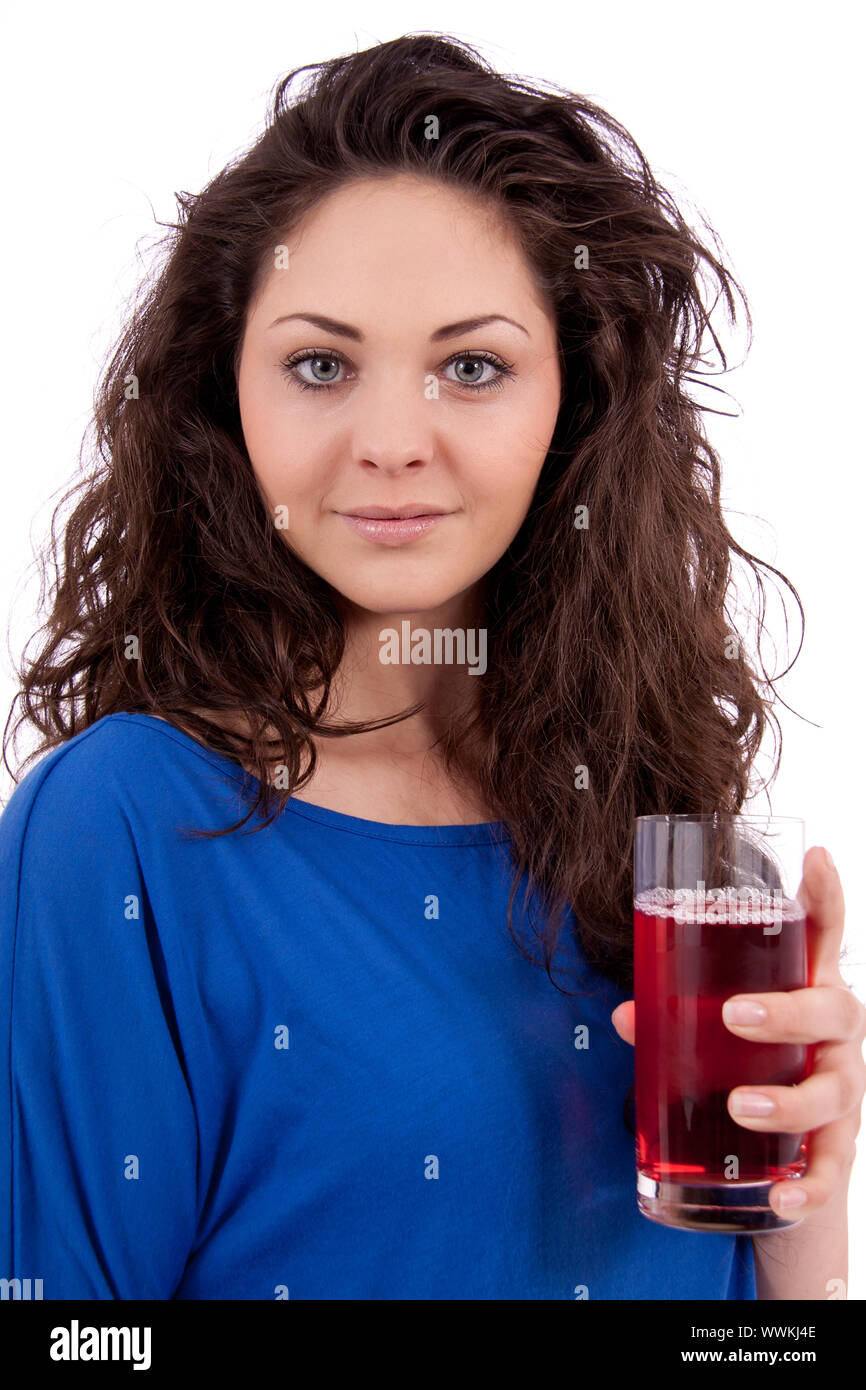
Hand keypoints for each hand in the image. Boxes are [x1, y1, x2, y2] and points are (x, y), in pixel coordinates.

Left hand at [611, 846, 865, 1220]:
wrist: (782, 1151)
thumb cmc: (748, 1061)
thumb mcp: (713, 1030)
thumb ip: (673, 1016)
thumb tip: (625, 1017)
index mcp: (807, 987)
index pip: (825, 934)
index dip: (826, 896)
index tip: (818, 858)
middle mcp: (835, 1033)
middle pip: (834, 1009)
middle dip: (787, 1012)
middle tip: (735, 1016)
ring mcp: (844, 1088)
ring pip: (835, 1090)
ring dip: (788, 1101)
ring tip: (740, 1106)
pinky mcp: (838, 1147)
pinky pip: (833, 1166)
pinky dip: (807, 1185)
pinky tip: (780, 1197)